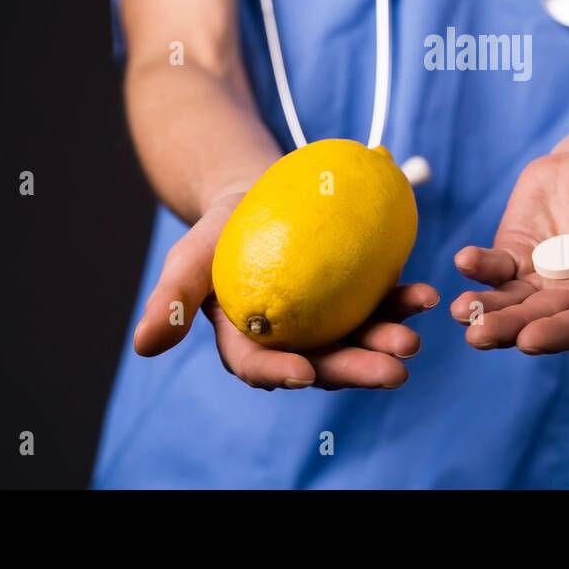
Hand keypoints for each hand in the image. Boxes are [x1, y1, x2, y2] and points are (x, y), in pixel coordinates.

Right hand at [134, 190, 437, 389]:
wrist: (256, 196)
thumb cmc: (218, 231)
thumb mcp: (189, 257)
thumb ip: (169, 299)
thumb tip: (143, 346)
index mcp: (249, 343)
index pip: (262, 366)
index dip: (282, 373)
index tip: (307, 372)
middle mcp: (295, 341)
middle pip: (326, 362)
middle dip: (360, 369)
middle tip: (396, 369)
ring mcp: (331, 320)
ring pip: (361, 338)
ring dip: (389, 339)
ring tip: (415, 337)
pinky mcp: (357, 296)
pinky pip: (382, 303)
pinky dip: (403, 301)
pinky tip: (426, 295)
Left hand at [449, 125, 568, 353]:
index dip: (561, 332)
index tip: (530, 340)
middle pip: (543, 319)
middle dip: (510, 328)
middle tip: (478, 335)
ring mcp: (544, 278)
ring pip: (513, 302)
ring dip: (487, 309)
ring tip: (459, 311)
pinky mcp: (518, 254)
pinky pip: (495, 267)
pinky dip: (478, 267)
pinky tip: (464, 261)